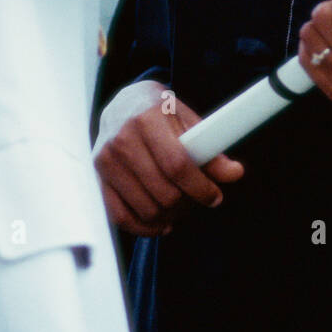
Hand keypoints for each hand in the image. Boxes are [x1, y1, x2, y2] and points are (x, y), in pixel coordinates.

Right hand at [93, 81, 243, 235]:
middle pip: (163, 191)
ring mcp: (105, 160)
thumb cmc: (159, 111)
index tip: (216, 197)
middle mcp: (121, 139)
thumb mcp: (186, 118)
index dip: (200, 187)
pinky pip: (121, 216)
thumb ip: (209, 145)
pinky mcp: (97, 178)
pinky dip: (144, 227)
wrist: (122, 104)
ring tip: (183, 206)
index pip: (177, 164)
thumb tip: (234, 173)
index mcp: (147, 118)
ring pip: (145, 208)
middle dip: (188, 203)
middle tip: (200, 199)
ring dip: (170, 215)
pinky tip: (162, 222)